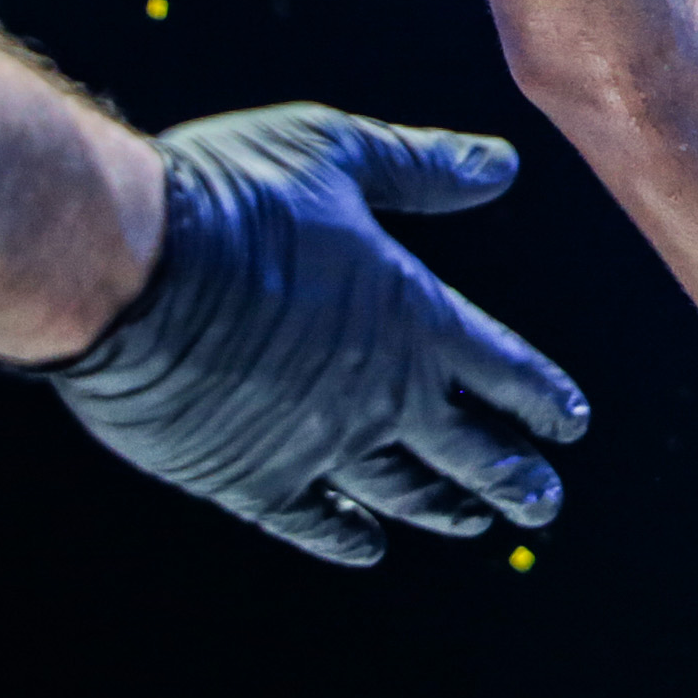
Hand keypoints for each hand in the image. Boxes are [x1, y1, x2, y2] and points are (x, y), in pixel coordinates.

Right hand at [35, 104, 590, 564]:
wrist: (125, 265)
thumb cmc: (230, 195)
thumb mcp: (338, 153)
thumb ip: (422, 167)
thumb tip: (502, 164)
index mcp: (413, 318)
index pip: (506, 369)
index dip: (544, 397)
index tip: (572, 423)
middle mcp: (381, 395)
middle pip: (470, 451)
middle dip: (513, 477)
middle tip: (544, 501)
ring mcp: (318, 446)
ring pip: (403, 493)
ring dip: (444, 508)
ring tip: (473, 519)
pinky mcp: (250, 479)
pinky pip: (314, 521)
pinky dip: (346, 535)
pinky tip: (366, 544)